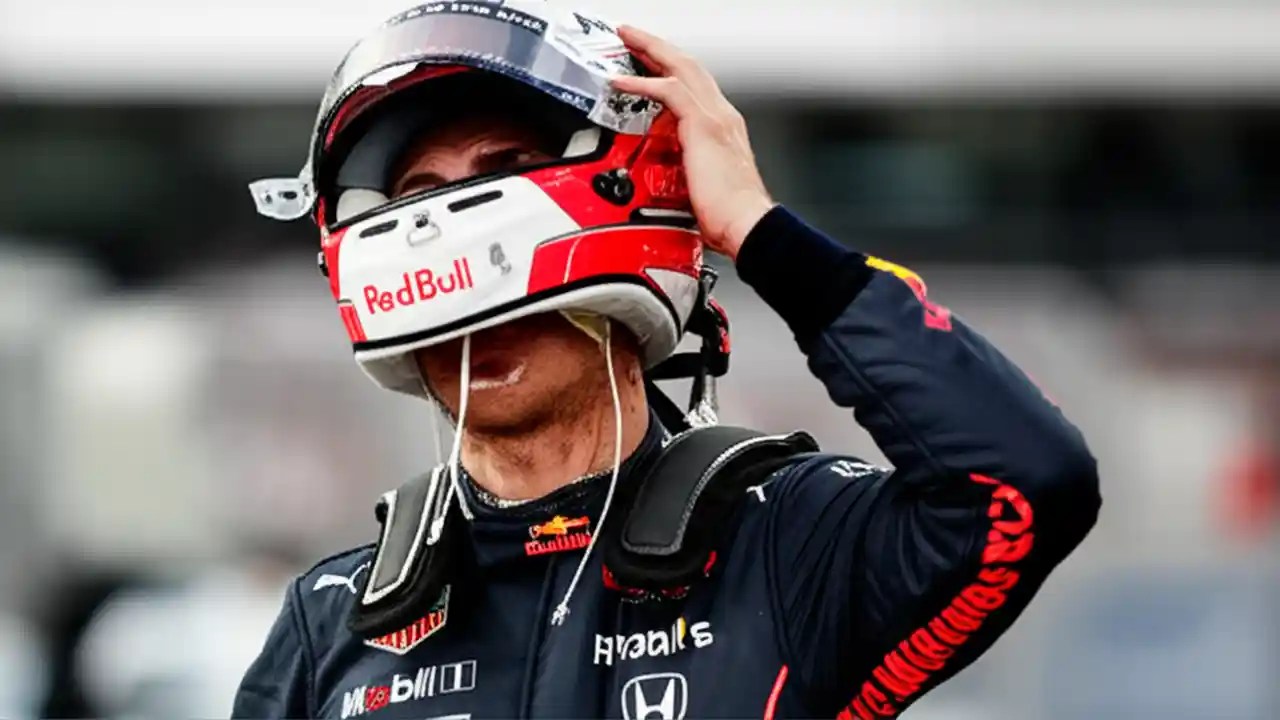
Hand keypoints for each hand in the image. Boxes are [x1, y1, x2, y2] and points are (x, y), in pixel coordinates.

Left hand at [611, 26, 775, 261]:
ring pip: (681, 68)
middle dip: (659, 49)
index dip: (671, 70)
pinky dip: (643, 82)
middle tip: (633, 37)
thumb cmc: (729, 217)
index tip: (650, 63)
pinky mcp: (704, 126)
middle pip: (688, 67)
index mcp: (723, 128)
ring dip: (651, 50)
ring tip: (627, 39)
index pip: (695, 86)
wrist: (747, 225)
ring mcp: (715, 118)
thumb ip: (685, 169)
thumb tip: (667, 173)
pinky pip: (669, 91)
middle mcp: (722, 116)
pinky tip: (622, 81)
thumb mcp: (701, 185)